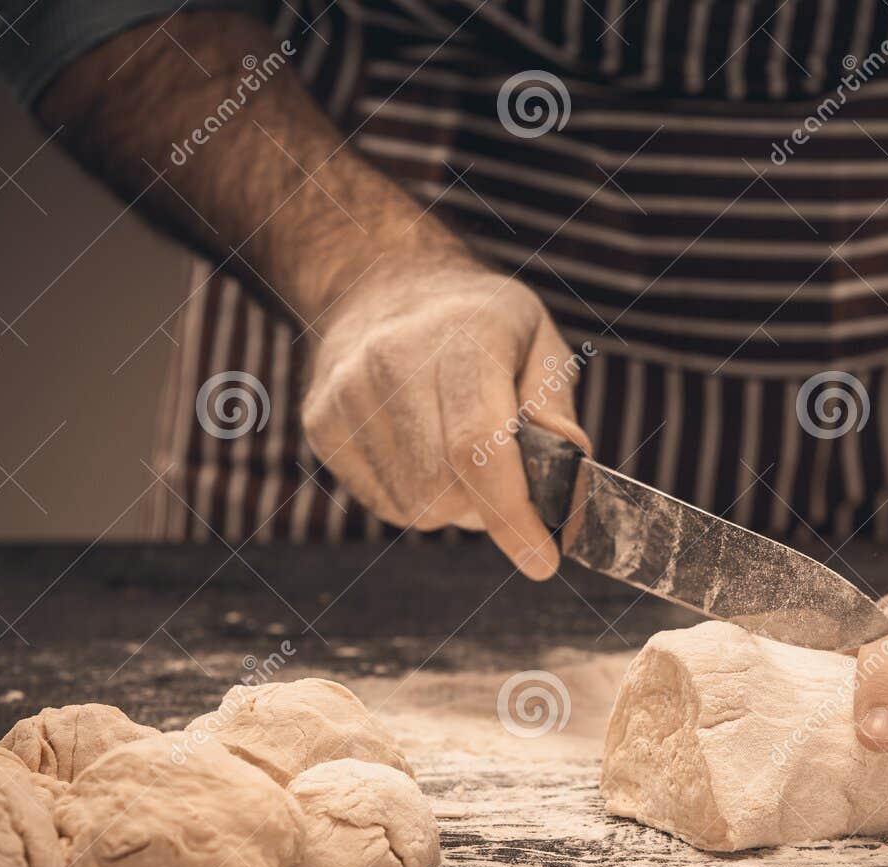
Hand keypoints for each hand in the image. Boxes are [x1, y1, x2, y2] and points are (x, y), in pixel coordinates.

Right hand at [301, 256, 590, 577]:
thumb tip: (565, 483)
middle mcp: (393, 357)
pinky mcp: (321, 421)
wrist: (382, 284)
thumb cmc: (480, 325)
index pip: (478, 447)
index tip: (543, 561)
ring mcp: (346, 391)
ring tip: (459, 458)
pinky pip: (381, 503)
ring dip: (451, 506)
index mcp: (464, 334)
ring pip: (412, 507)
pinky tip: (421, 454)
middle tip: (505, 483)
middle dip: (488, 509)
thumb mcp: (540, 345)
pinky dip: (415, 498)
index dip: (511, 515)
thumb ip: (556, 414)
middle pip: (444, 489)